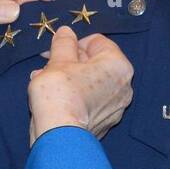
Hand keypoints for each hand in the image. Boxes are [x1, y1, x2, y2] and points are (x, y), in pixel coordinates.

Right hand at [28, 26, 133, 143]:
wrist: (60, 135)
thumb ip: (64, 43)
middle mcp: (124, 85)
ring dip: (69, 78)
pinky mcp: (105, 122)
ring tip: (45, 81)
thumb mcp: (58, 60)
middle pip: (95, 63)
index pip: (97, 41)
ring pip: (91, 83)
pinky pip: (90, 101)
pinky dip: (75, 96)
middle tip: (48, 65)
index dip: (73, 42)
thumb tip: (66, 32)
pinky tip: (54, 98)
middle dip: (69, 61)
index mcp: (118, 65)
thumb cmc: (60, 92)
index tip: (55, 50)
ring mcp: (116, 107)